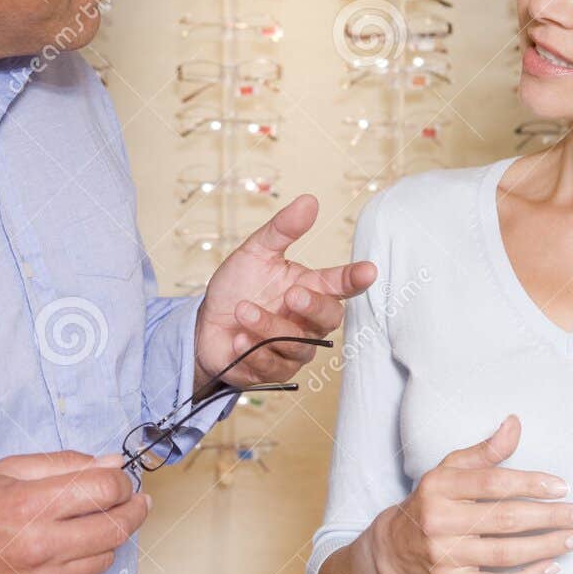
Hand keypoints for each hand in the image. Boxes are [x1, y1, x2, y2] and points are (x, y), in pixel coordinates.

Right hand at [0, 450, 148, 573]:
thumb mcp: (6, 472)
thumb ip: (63, 464)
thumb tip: (112, 464)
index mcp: (30, 505)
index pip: (105, 488)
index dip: (121, 481)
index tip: (121, 481)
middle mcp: (41, 546)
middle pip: (117, 526)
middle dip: (133, 509)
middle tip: (134, 502)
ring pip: (106, 557)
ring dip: (107, 539)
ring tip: (92, 527)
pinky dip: (84, 567)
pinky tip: (68, 555)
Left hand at [195, 193, 376, 384]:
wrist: (204, 325)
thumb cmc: (237, 288)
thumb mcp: (255, 253)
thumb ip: (282, 230)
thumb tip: (309, 200)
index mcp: (310, 289)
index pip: (340, 284)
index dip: (355, 279)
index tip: (368, 270)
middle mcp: (307, 321)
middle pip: (328, 318)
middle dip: (312, 307)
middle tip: (292, 294)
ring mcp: (293, 349)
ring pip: (297, 345)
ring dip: (268, 327)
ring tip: (243, 311)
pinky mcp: (272, 372)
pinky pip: (272, 366)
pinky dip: (254, 351)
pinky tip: (238, 339)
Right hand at [369, 416, 572, 573]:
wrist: (395, 546)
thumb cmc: (433, 501)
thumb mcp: (450, 469)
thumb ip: (485, 451)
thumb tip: (515, 423)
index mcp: (440, 486)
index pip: (491, 483)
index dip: (530, 483)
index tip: (562, 486)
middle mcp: (439, 520)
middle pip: (504, 518)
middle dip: (550, 517)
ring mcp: (443, 555)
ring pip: (504, 553)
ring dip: (546, 546)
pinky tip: (552, 567)